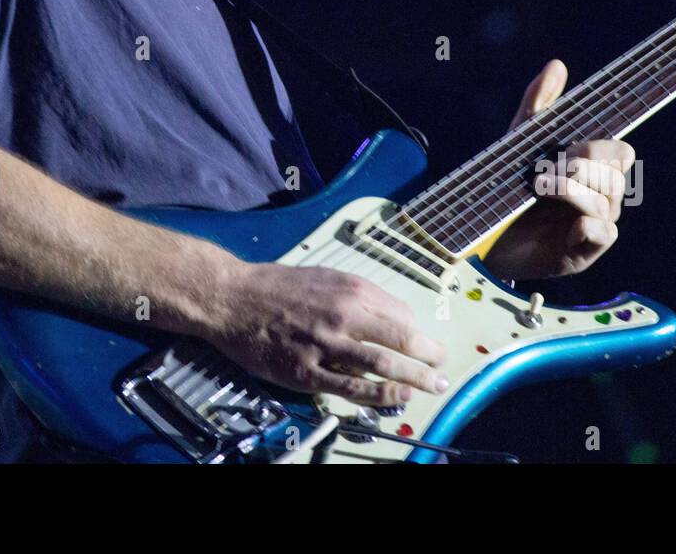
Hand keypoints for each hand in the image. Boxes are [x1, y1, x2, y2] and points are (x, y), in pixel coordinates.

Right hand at [203, 260, 448, 407]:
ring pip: (383, 364)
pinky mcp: (307, 371)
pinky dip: (381, 394)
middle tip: (443, 368)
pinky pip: (352, 388)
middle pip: (401, 338)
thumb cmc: (277, 286)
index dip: (419, 333)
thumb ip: (356, 297)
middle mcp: (344, 314)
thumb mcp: (324, 278)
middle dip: (429, 356)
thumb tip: (389, 319)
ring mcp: (326, 344)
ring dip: (416, 377)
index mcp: (350, 289)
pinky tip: (399, 397)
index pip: (400, 314)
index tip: (427, 345)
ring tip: (434, 386)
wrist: (233, 298)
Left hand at [482, 59, 635, 280]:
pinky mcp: (584, 252)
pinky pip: (603, 234)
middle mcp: (601, 196)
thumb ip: (539, 105)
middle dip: (586, 160)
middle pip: (615, 172)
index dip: (607, 144)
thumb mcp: (519, 141)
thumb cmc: (508, 184)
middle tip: (554, 162)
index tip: (593, 140)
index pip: (617, 151)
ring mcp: (595, 223)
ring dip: (574, 188)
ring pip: (606, 199)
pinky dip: (589, 225)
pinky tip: (571, 222)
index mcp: (592, 169)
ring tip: (541, 183)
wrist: (482, 231)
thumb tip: (557, 64)